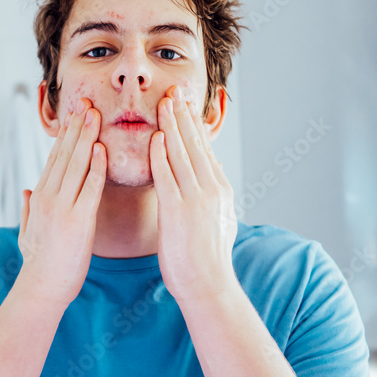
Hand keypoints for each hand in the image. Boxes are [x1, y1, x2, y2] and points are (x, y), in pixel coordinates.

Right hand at [16, 97, 106, 307]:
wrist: (42, 287)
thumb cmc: (39, 263)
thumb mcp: (27, 231)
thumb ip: (27, 208)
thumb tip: (26, 189)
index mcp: (39, 197)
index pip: (54, 158)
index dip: (66, 135)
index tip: (75, 115)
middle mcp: (48, 196)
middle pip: (64, 154)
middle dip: (77, 126)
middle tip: (87, 102)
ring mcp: (62, 207)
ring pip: (76, 164)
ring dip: (86, 137)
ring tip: (95, 114)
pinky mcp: (78, 220)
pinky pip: (89, 187)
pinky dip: (96, 166)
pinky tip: (102, 148)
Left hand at [149, 85, 237, 301]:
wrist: (207, 285)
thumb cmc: (206, 261)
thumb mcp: (216, 222)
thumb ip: (211, 200)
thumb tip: (210, 188)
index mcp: (220, 190)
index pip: (204, 149)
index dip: (193, 125)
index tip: (185, 105)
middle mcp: (212, 189)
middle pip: (195, 144)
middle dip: (183, 115)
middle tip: (174, 91)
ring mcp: (197, 198)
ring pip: (183, 153)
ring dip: (172, 125)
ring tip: (164, 103)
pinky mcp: (180, 210)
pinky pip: (169, 174)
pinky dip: (162, 153)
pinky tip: (155, 136)